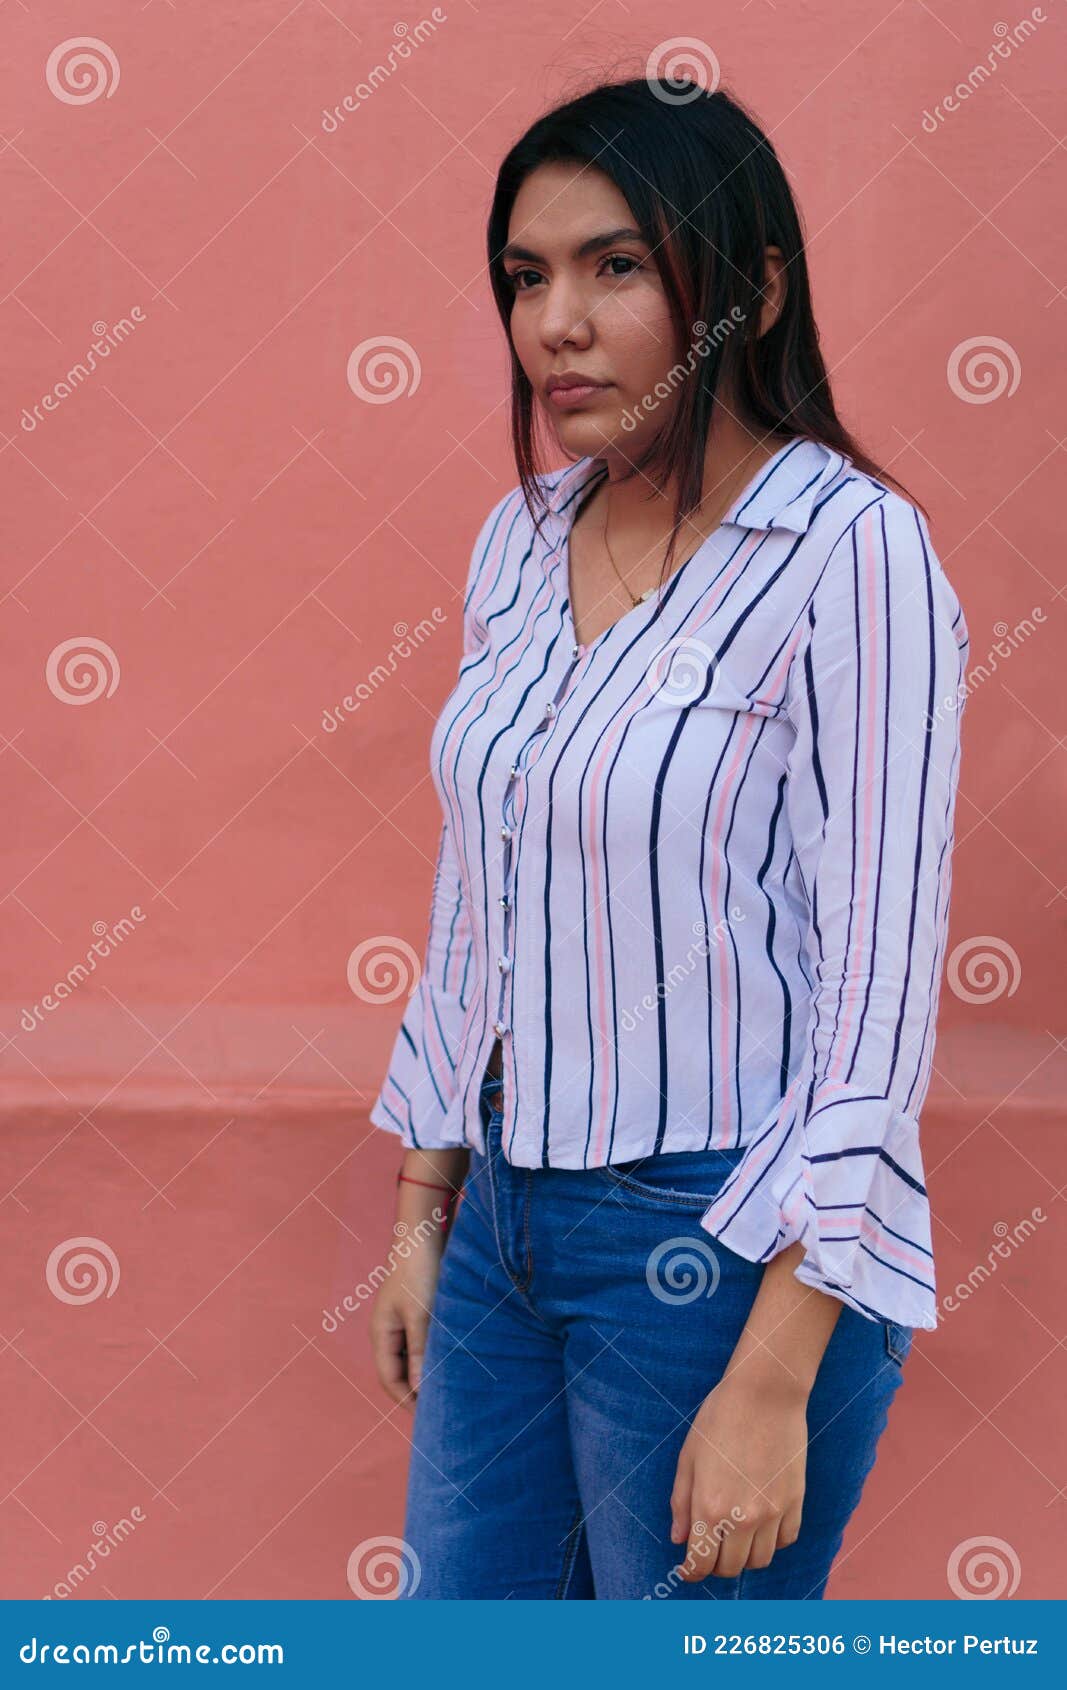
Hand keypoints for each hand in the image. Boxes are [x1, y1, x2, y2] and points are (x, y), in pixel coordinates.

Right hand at [369, 1215, 448, 1407]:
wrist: (422, 1233)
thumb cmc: (419, 1272)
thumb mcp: (421, 1315)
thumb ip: (420, 1353)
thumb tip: (420, 1389)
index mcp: (381, 1334)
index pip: (390, 1380)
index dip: (408, 1401)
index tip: (429, 1419)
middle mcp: (387, 1331)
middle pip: (398, 1373)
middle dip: (416, 1391)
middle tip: (441, 1409)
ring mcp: (401, 1322)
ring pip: (411, 1358)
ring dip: (426, 1373)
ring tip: (449, 1389)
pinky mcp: (416, 1312)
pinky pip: (421, 1344)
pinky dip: (432, 1356)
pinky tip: (451, 1361)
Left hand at [669, 1370, 807, 1580]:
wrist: (765, 1394)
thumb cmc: (719, 1419)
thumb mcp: (689, 1457)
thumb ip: (681, 1502)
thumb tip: (678, 1539)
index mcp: (709, 1507)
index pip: (700, 1563)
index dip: (691, 1572)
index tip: (688, 1569)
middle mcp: (742, 1518)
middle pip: (730, 1568)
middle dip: (716, 1565)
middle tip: (711, 1549)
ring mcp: (772, 1512)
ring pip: (760, 1560)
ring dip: (745, 1556)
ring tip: (737, 1537)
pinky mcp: (795, 1501)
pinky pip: (785, 1540)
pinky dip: (773, 1541)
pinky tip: (762, 1524)